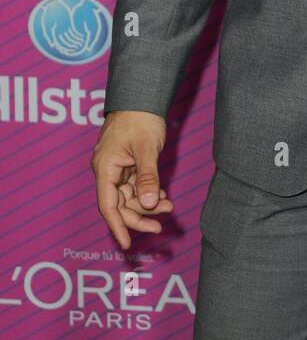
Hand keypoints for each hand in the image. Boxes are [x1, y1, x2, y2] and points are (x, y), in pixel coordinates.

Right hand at [91, 110, 173, 250]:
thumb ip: (147, 177)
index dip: (117, 226)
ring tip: (169, 206)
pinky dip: (148, 191)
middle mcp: (107, 171)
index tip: (126, 244)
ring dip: (147, 203)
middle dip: (140, 216)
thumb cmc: (141, 118)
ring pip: (129, 196)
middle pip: (120, 204)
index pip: (108, 205)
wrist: (141, 96)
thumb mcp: (146, 149)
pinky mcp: (126, 164)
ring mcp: (116, 168)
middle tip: (160, 225)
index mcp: (105, 168)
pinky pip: (135, 185)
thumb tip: (147, 205)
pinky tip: (162, 194)